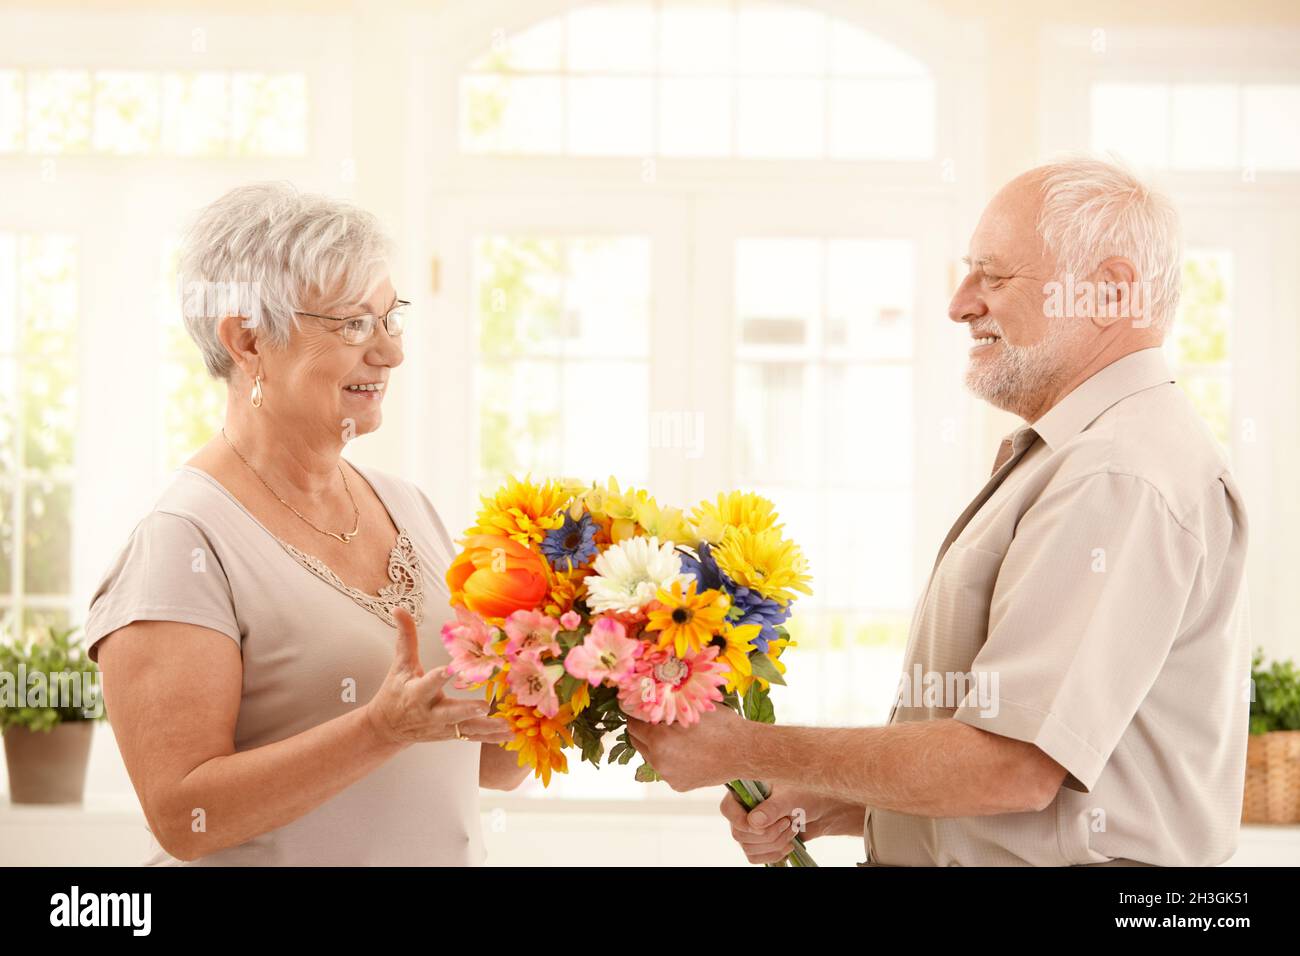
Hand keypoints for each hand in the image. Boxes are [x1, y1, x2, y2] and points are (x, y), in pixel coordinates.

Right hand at [365, 608, 513, 745]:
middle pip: (449, 713)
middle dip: (466, 710)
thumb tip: (399, 609)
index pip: (428, 683)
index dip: (438, 677)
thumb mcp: (399, 665)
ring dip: (486, 727)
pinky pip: (472, 737)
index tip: (450, 670)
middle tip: (484, 706)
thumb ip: (406, 637)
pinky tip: (509, 735)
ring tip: (506, 726)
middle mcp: (430, 712)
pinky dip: (490, 737)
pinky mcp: (450, 734)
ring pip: (465, 728)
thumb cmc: (395, 693)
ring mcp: (441, 727)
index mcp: (417, 693)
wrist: (386, 728)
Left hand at [625, 705, 748, 791]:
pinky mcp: (679, 785)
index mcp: (659, 739)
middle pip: (637, 741)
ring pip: (651, 756)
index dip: (635, 713)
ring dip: (655, 745)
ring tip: (673, 735)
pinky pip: (666, 769)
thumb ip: (667, 707)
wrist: (745, 752)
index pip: (632, 724)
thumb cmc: (721, 725)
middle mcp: (659, 761)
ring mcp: (668, 776)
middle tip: (653, 719)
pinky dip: (670, 759)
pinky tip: (686, 750)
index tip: (640, 708)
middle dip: (642, 730)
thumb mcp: (692, 708)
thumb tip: (649, 699)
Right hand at [720, 785, 859, 864]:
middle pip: (739, 833)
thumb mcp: (790, 797)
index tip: (764, 825)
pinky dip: (773, 854)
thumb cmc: (805, 795)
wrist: (820, 809)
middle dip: (768, 834)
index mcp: (745, 791)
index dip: (742, 822)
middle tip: (788, 823)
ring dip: (774, 844)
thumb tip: (753, 823)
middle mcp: (743, 809)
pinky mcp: (758, 842)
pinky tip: (788, 845)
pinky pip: (755, 857)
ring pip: (748, 848)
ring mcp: (749, 828)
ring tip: (791, 830)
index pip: (727, 809)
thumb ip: (772, 808)